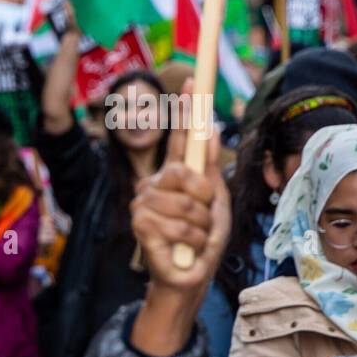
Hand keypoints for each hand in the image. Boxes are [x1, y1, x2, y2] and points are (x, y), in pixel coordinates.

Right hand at [129, 104, 230, 356]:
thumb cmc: (201, 240)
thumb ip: (209, 167)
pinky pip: (176, 222)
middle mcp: (154, 184)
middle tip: (204, 217)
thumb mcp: (216, 202)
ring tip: (195, 237)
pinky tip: (181, 247)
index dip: (186, 109)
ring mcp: (143, 203)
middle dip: (204, 198)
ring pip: (185, 201)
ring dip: (200, 224)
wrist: (188, 276)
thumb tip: (210, 129)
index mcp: (174, 176)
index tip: (192, 81)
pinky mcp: (140, 224)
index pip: (179, 137)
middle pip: (185, 172)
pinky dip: (190, 238)